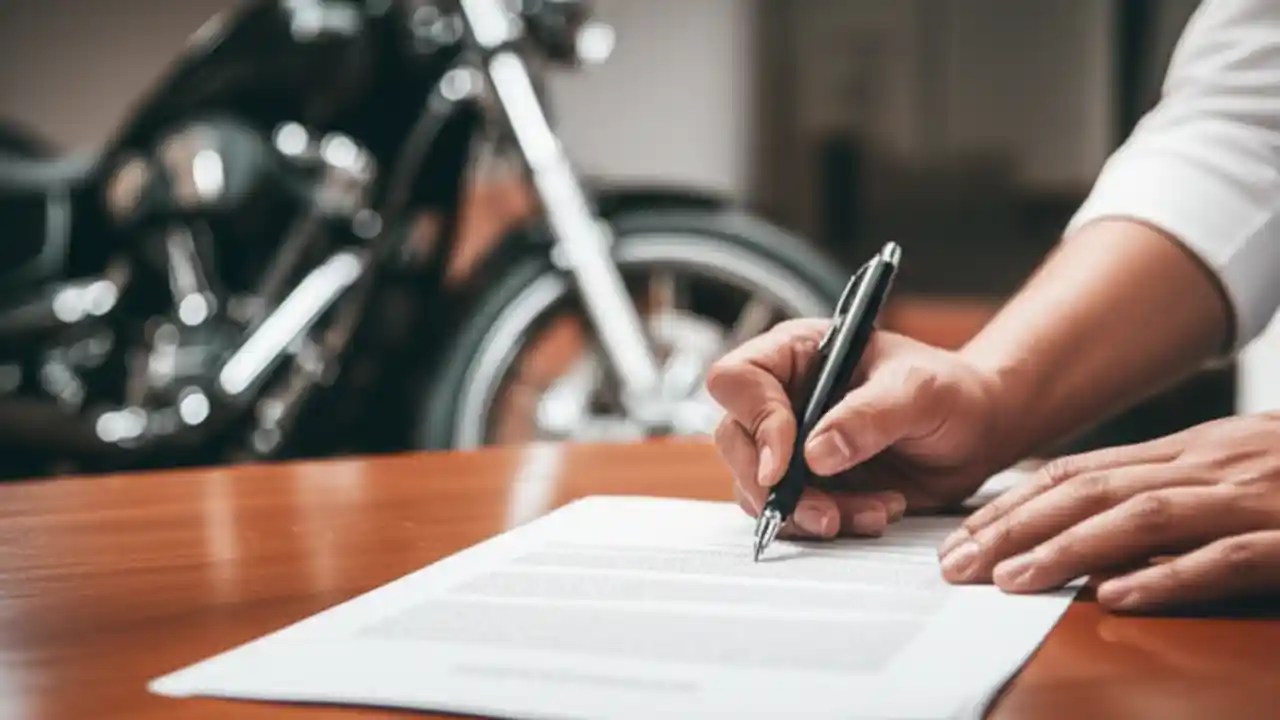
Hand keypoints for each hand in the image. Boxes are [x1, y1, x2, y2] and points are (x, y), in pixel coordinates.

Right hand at [706, 320, 1007, 537]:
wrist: (976, 433)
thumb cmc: (950, 392)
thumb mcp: (918, 392)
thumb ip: (868, 417)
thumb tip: (815, 454)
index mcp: (796, 354)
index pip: (738, 379)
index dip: (754, 420)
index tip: (787, 462)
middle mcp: (783, 397)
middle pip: (735, 440)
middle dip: (774, 485)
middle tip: (822, 511)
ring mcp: (792, 444)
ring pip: (758, 486)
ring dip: (808, 511)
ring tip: (872, 511)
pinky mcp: (808, 484)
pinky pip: (792, 513)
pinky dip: (830, 522)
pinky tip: (876, 512)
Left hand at [938, 414, 1279, 612]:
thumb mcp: (1229, 470)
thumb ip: (1164, 490)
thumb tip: (1089, 531)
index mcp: (1188, 451)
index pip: (1077, 474)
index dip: (1013, 506)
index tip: (962, 538)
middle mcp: (1208, 464)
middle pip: (1090, 491)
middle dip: (1015, 528)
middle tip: (957, 565)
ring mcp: (1251, 496)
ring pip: (1142, 517)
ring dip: (1068, 550)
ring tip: (1011, 581)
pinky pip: (1225, 556)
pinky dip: (1169, 576)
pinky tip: (1118, 596)